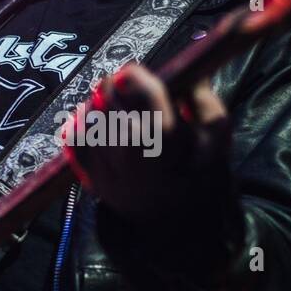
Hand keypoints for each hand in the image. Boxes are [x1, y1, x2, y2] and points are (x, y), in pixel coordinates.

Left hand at [61, 63, 229, 221]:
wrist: (178, 225)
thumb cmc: (198, 174)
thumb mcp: (216, 136)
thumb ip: (203, 97)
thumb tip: (189, 65)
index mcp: (165, 139)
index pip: (144, 91)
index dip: (136, 76)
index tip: (132, 72)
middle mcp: (132, 152)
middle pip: (109, 100)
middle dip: (112, 88)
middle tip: (118, 85)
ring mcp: (109, 168)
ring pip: (90, 118)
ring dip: (97, 107)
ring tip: (109, 108)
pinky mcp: (93, 181)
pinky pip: (75, 142)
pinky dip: (81, 128)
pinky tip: (95, 127)